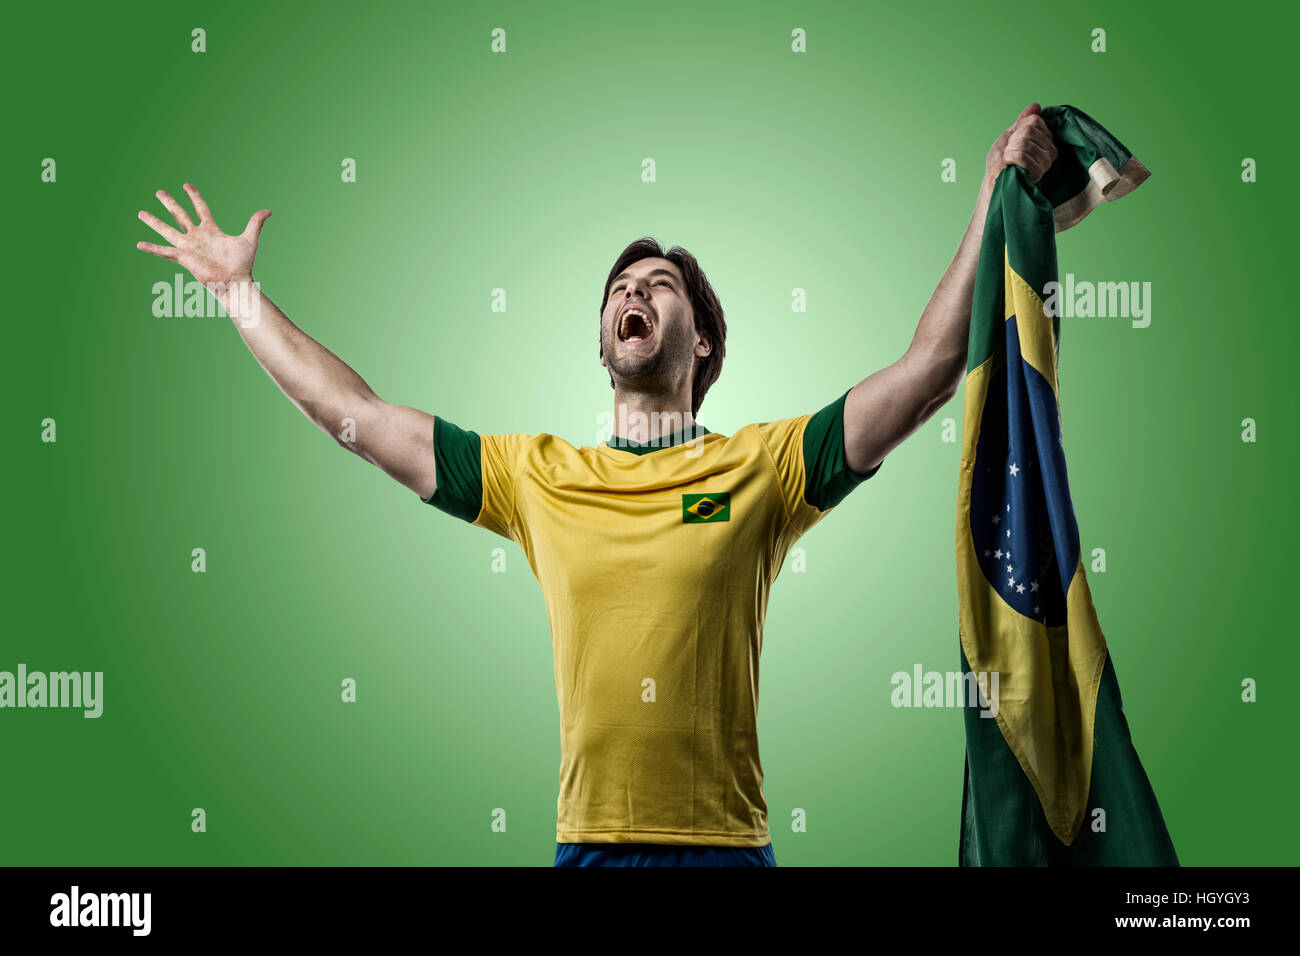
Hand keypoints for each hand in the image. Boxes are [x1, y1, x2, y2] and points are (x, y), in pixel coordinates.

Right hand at [136, 183, 271, 287]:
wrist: (235, 282)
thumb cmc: (243, 264)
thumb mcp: (249, 239)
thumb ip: (256, 223)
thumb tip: (269, 210)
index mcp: (211, 230)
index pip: (200, 208)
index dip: (194, 196)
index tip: (186, 185)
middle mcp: (197, 236)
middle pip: (180, 215)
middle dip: (170, 203)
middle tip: (158, 192)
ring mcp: (189, 247)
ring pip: (167, 230)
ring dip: (154, 222)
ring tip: (140, 213)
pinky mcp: (184, 257)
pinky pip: (165, 252)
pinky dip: (152, 248)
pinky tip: (139, 244)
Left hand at [984, 103, 1057, 186]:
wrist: (995, 183)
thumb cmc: (1001, 163)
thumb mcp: (1010, 136)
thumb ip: (1023, 122)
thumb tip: (1035, 106)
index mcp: (1047, 141)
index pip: (1035, 120)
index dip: (1018, 129)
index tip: (1013, 142)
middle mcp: (1051, 151)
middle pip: (1029, 130)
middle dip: (1013, 140)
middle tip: (1010, 153)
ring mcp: (1046, 162)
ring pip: (1025, 142)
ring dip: (1010, 150)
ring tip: (1010, 161)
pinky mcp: (1038, 172)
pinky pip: (1022, 155)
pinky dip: (1010, 159)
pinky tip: (1010, 167)